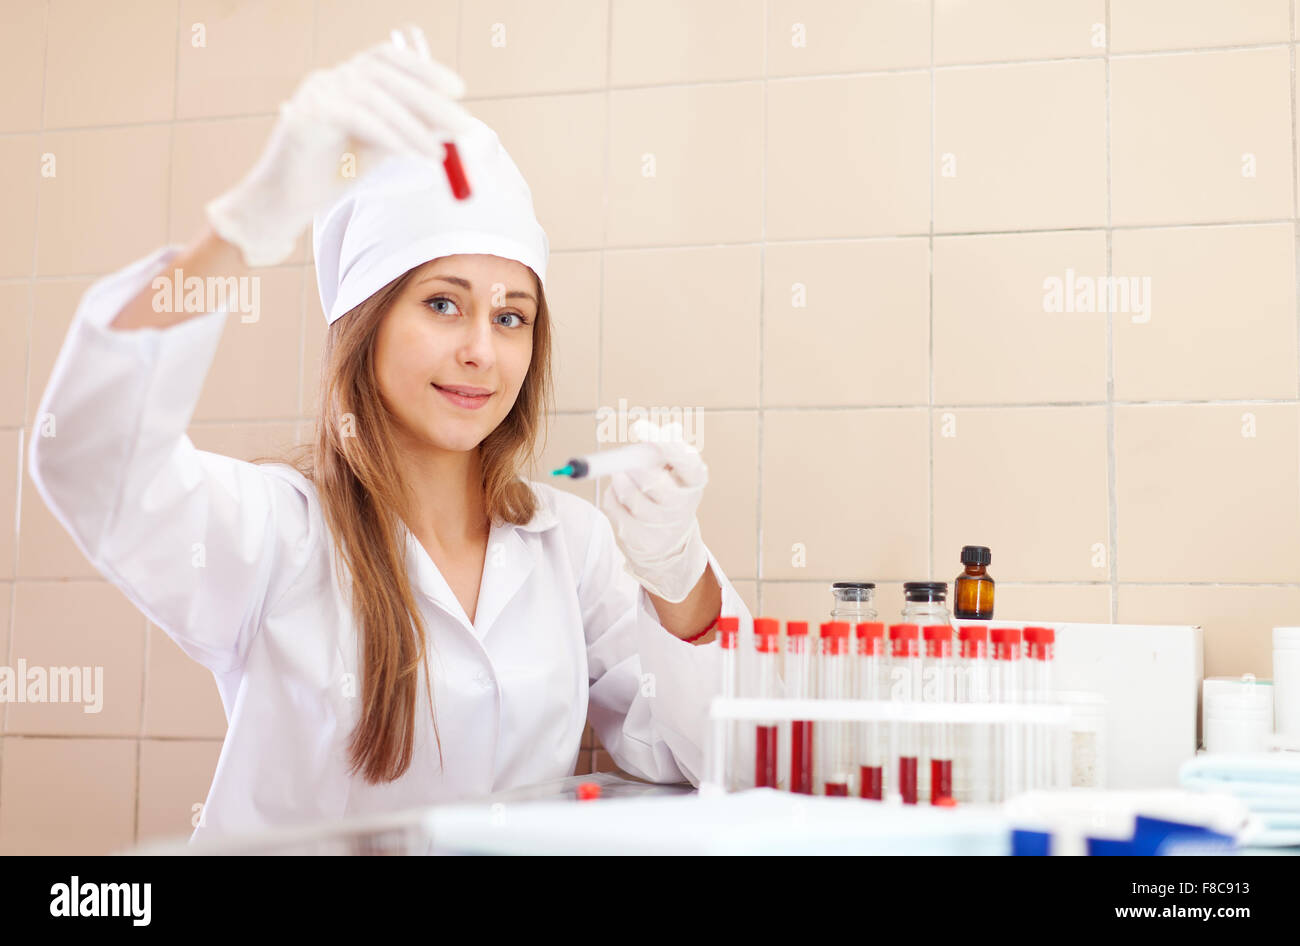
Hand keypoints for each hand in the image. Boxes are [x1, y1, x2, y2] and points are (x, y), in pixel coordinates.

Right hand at [205, 25, 473, 267]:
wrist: (286, 200)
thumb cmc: (333, 172)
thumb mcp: (381, 145)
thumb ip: (411, 127)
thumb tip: (452, 121)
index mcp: (348, 78)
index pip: (390, 59)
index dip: (425, 69)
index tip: (459, 89)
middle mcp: (332, 77)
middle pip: (388, 76)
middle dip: (431, 102)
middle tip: (463, 126)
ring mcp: (317, 92)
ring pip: (376, 98)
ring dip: (414, 126)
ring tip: (440, 154)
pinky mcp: (307, 114)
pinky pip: (357, 117)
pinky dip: (388, 134)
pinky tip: (411, 152)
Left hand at [598, 419, 709, 603]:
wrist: (670, 540)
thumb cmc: (669, 491)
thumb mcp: (676, 468)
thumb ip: (670, 447)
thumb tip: (670, 429)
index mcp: (695, 481)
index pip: (685, 461)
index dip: (664, 444)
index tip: (639, 427)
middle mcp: (684, 506)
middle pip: (655, 483)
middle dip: (634, 467)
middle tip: (625, 459)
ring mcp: (663, 526)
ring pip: (632, 498)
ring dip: (619, 481)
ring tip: (620, 475)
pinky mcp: (642, 539)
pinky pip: (616, 510)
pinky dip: (612, 497)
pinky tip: (619, 495)